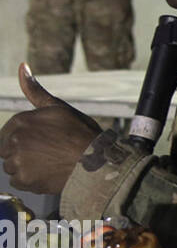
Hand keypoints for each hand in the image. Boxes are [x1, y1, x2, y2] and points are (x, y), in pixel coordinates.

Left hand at [0, 63, 101, 195]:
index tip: (42, 142)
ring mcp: (18, 161)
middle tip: (48, 153)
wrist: (97, 161)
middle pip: (7, 150)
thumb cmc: (80, 133)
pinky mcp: (23, 179)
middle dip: (22, 152)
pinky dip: (31, 180)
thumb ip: (34, 90)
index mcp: (20, 121)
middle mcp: (14, 140)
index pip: (7, 134)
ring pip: (12, 166)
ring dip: (26, 167)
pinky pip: (18, 181)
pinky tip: (49, 173)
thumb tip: (21, 66)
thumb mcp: (58, 107)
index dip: (25, 138)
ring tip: (50, 163)